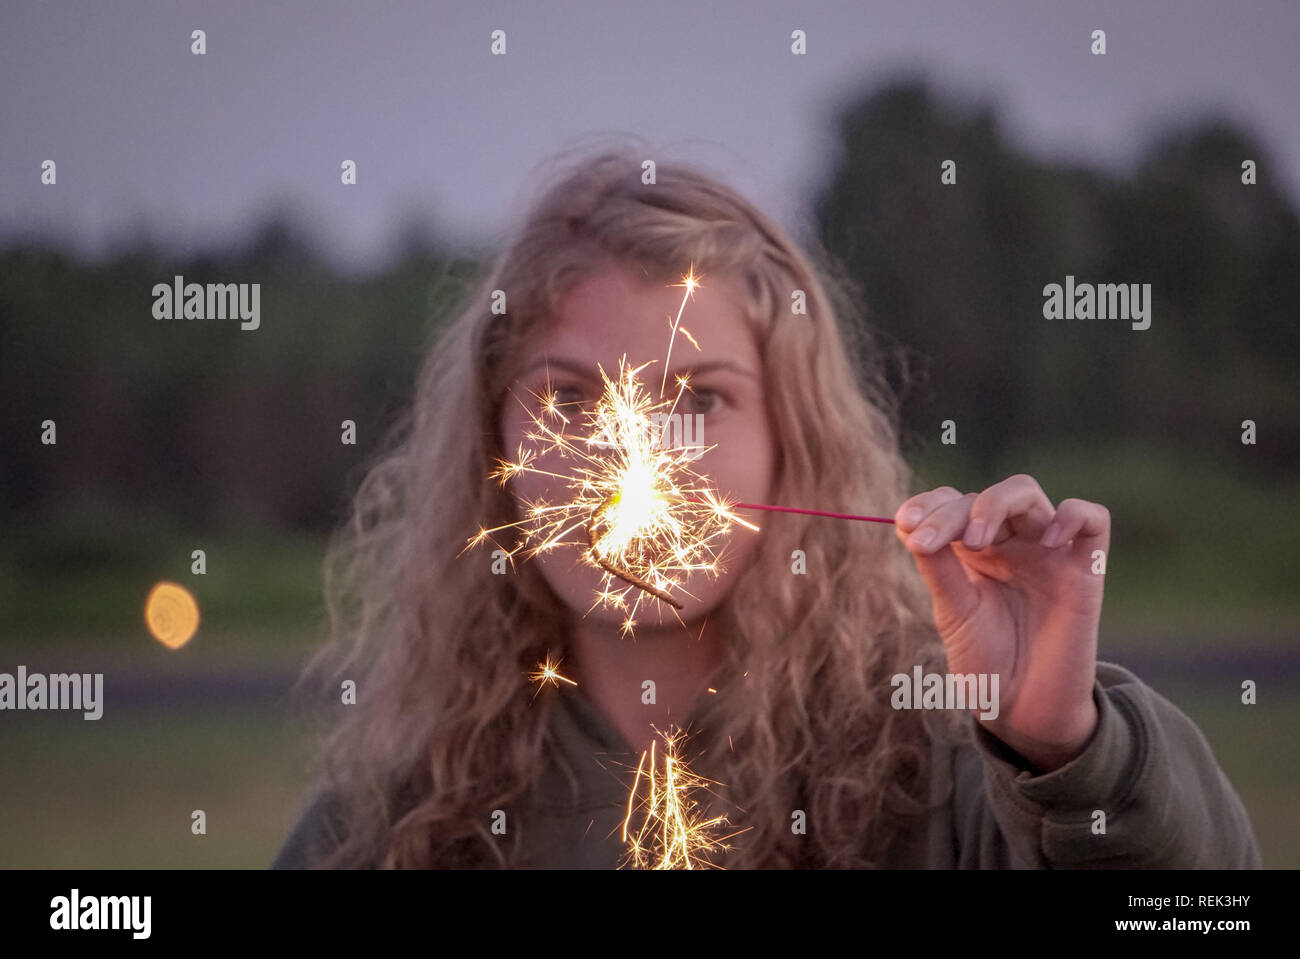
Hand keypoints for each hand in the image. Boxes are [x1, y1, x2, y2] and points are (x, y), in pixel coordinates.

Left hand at [894, 475, 1109, 771]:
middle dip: (951, 511)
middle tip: (928, 541)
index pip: (951, 502)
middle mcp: (1009, 544)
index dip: (928, 503)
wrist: (1022, 711)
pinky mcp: (1086, 570)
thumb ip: (938, 568)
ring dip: (994, 504)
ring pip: (1026, 493)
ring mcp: (1046, 552)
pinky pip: (1092, 520)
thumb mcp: (953, 613)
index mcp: (973, 551)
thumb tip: (908, 525)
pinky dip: (1071, 516)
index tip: (904, 523)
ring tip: (976, 539)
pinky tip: (1048, 539)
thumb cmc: (986, 663)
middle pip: (983, 496)